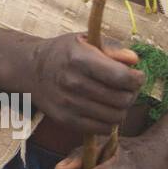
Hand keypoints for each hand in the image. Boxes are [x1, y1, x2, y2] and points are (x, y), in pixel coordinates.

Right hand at [27, 33, 143, 134]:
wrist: (31, 70)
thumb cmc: (64, 52)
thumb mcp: (85, 39)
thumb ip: (112, 47)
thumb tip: (134, 60)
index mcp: (79, 60)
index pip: (122, 77)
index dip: (137, 78)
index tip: (136, 76)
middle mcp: (73, 83)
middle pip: (122, 99)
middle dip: (131, 94)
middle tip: (126, 88)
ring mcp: (69, 104)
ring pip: (115, 117)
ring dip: (121, 109)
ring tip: (115, 98)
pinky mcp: (66, 120)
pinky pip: (102, 129)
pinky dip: (108, 121)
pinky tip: (103, 108)